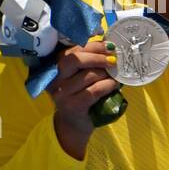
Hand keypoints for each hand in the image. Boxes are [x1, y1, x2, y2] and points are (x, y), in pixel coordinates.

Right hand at [47, 36, 120, 159]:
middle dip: (97, 57)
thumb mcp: (79, 75)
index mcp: (54, 67)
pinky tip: (114, 85)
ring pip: (88, 75)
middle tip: (113, 59)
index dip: (92, 46)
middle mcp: (54, 79)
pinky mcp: (72, 106)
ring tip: (114, 74)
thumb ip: (88, 61)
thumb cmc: (79, 94)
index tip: (109, 46)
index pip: (72, 50)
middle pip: (75, 59)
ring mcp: (61, 94)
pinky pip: (94, 91)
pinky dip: (107, 85)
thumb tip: (109, 46)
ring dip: (105, 73)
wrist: (73, 123)